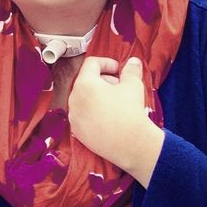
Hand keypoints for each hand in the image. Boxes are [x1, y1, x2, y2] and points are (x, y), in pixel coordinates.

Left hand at [68, 56, 163, 185]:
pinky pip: (83, 114)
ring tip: (115, 102)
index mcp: (84, 83)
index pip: (91, 63)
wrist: (129, 144)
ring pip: (84, 98)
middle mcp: (74, 99)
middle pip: (86, 81)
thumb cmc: (130, 111)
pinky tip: (108, 117)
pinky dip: (93, 111)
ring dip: (98, 96)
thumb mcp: (133, 85)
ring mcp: (73, 117)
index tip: (118, 70)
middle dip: (103, 80)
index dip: (107, 62)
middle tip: (119, 86)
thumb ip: (131, 70)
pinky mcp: (77, 131)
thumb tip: (133, 62)